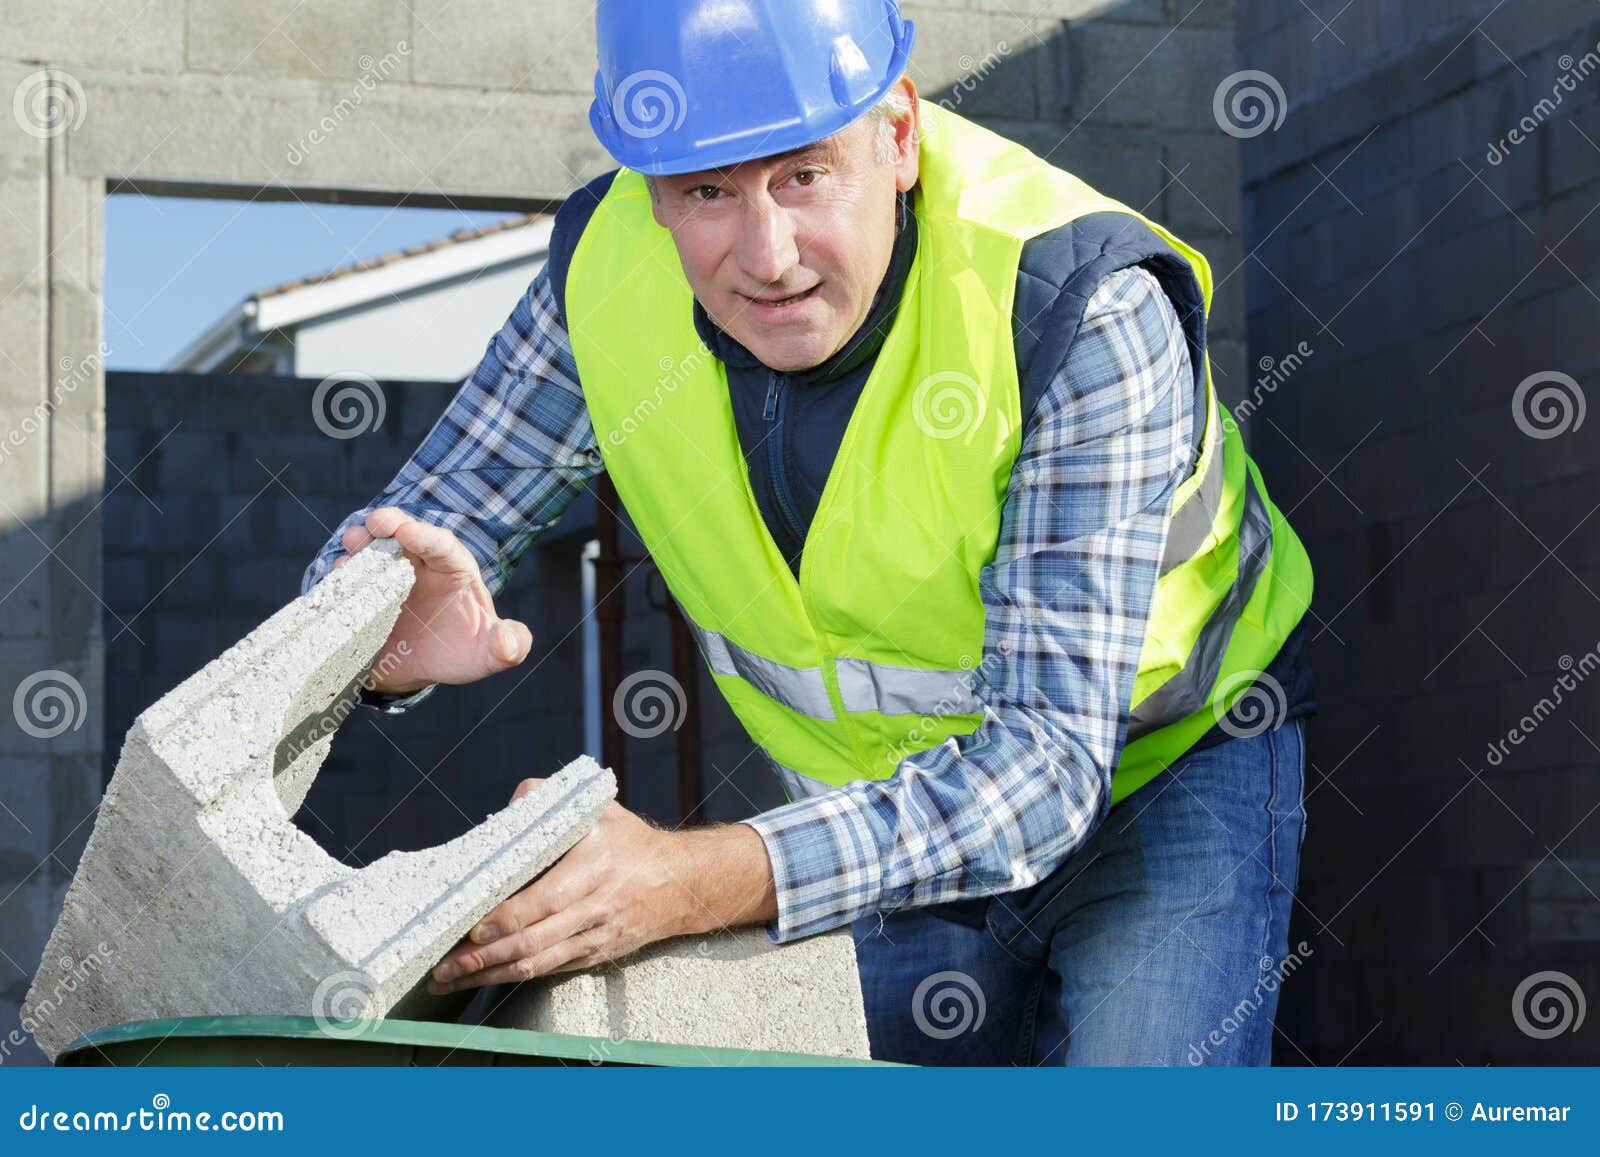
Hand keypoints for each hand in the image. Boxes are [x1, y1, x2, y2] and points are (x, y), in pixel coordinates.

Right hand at [333, 506, 531, 694]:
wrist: (421, 670)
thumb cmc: (460, 652)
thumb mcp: (488, 653)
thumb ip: (508, 646)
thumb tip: (511, 643)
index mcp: (453, 569)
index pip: (442, 545)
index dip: (424, 536)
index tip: (405, 531)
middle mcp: (418, 566)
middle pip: (404, 535)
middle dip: (389, 524)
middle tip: (374, 523)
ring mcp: (386, 578)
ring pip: (373, 551)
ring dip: (361, 544)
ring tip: (351, 542)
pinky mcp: (362, 595)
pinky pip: (350, 582)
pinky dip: (342, 576)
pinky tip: (337, 575)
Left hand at [427, 778, 778, 992]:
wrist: (682, 883)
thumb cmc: (630, 842)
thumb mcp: (599, 809)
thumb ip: (550, 800)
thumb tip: (511, 805)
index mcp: (593, 867)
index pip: (545, 900)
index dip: (507, 918)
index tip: (473, 926)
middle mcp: (594, 906)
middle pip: (534, 941)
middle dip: (484, 957)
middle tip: (444, 965)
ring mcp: (594, 936)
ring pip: (537, 964)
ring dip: (490, 975)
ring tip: (450, 980)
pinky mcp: (594, 955)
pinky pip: (549, 971)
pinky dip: (513, 977)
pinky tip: (485, 978)